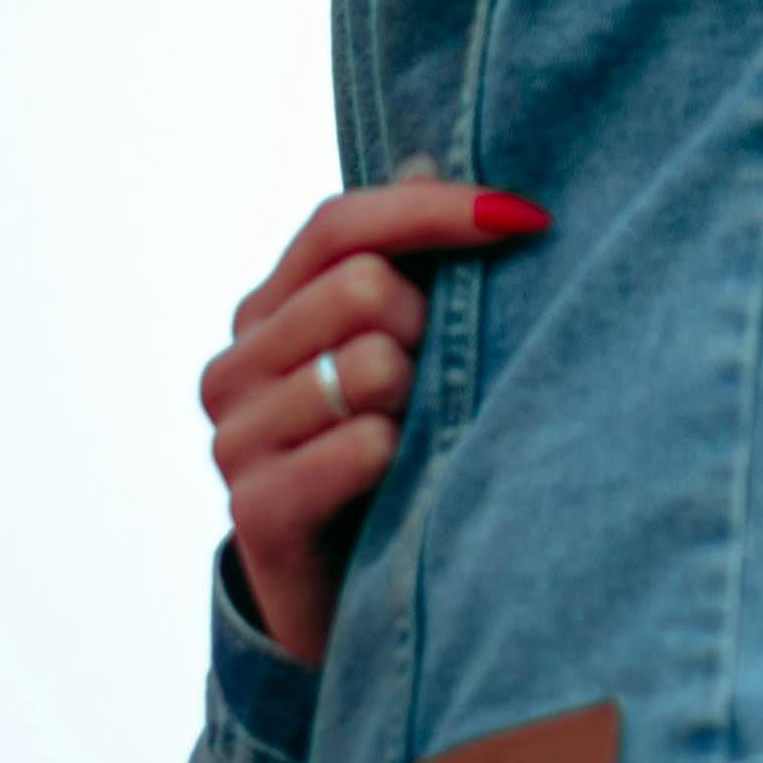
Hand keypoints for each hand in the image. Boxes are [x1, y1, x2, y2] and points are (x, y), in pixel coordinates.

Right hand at [199, 169, 549, 667]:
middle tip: (439, 387)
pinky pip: (357, 446)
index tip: (529, 217)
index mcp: (267, 312)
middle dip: (429, 329)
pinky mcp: (254, 510)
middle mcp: (234, 366)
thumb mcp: (402, 354)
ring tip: (419, 445)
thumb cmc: (391, 462)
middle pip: (362, 286)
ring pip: (368, 363)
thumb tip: (429, 156)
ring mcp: (233, 439)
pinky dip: (399, 458)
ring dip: (419, 403)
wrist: (348, 606)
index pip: (341, 221)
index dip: (435, 211)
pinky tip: (401, 484)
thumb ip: (405, 262)